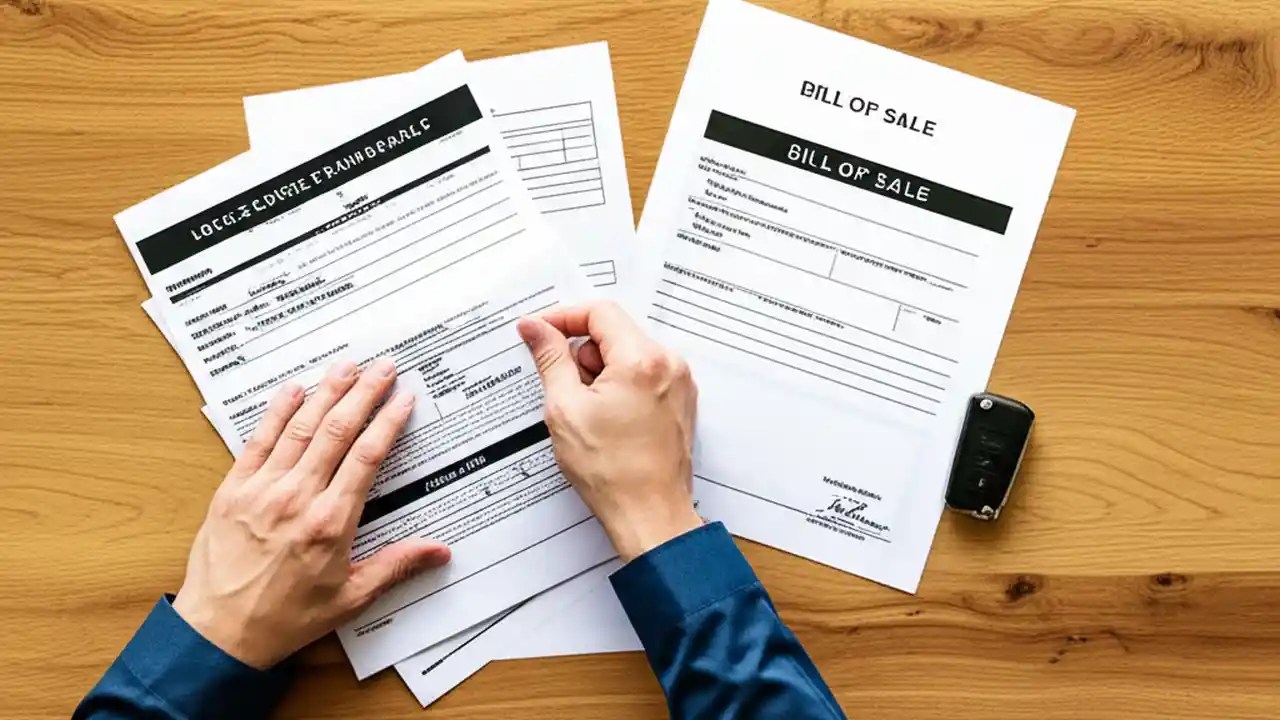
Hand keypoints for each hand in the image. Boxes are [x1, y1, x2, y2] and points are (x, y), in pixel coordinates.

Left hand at [172, 358, 450, 668]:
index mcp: (331, 523)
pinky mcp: (232, 491)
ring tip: (345, 366)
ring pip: (300, 428)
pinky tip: (292, 390)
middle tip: (383, 367)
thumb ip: (396, 567)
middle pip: (337, 431)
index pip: (367, 457)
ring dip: (325, 392)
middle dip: (363, 393)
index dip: (388, 421)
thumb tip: (440, 551)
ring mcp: (262, 490)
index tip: (403, 398)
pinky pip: (257, 442)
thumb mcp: (350, 598)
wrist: (218, 633)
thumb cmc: (284, 619)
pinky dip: (275, 413)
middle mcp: (297, 498)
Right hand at [517, 301, 700, 561]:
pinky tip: (608, 421)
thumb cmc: (613, 473)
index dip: (563, 318)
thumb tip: (536, 328)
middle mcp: (668, 365)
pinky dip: (620, 387)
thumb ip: (550, 359)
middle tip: (567, 392)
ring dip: (600, 374)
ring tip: (590, 415)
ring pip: (627, 356)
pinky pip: (643, 376)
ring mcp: (679, 383)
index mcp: (642, 360)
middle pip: (615, 333)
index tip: (541, 333)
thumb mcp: (565, 409)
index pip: (599, 312)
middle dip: (583, 356)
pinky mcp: (680, 401)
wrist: (650, 515)